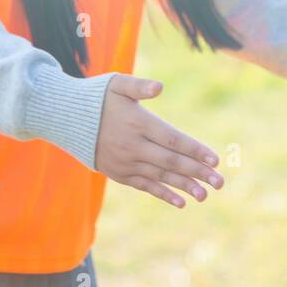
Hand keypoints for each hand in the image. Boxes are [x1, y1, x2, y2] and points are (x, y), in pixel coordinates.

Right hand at [94, 75, 223, 207]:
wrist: (65, 119)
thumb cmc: (97, 97)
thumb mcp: (117, 84)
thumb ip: (139, 86)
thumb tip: (160, 87)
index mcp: (138, 123)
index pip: (172, 139)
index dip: (194, 150)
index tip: (215, 159)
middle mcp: (133, 146)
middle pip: (171, 161)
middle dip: (197, 172)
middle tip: (220, 182)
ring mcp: (126, 162)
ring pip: (160, 176)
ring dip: (184, 187)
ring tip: (205, 195)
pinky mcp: (119, 173)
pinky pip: (145, 186)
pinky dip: (163, 194)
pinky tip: (182, 202)